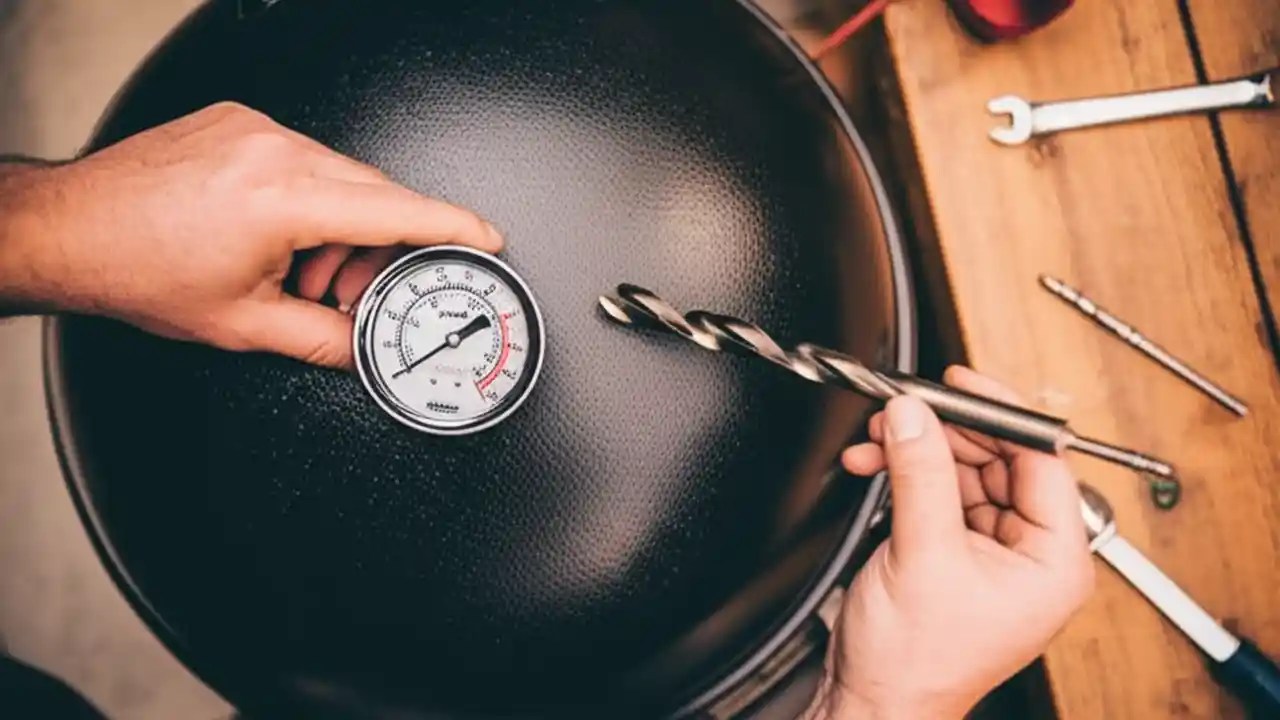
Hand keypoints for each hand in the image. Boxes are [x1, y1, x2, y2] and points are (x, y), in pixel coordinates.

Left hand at [0, 101, 501, 368]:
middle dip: (372, 248)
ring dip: (335, 227)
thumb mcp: (243, 325)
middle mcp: (273, 150)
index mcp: (282, 198)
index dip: (451, 225)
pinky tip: (275, 237)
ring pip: (337, 177)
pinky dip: (305, 201)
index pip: (394, 210)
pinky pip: (301, 158)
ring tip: (294, 272)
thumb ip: (322, 342)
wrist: (68, 228)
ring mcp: (253, 129)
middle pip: (370, 195)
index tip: (486, 236)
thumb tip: (361, 350)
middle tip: (345, 293)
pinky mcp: (237, 122)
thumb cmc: (136, 267)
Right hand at [802, 366, 1094, 719]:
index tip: (963, 384)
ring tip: (881, 439)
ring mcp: (993, 551)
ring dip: (918, 451)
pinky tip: (876, 464)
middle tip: (906, 410)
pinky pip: (937, 492)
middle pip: (998, 460)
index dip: (1001, 415)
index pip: (1041, 462)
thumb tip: (916, 415)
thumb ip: (921, 474)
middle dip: (945, 433)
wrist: (875, 701)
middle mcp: (1032, 553)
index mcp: (1055, 561)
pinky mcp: (954, 549)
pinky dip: (905, 474)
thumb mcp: (923, 553)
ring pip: (962, 471)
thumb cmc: (916, 662)